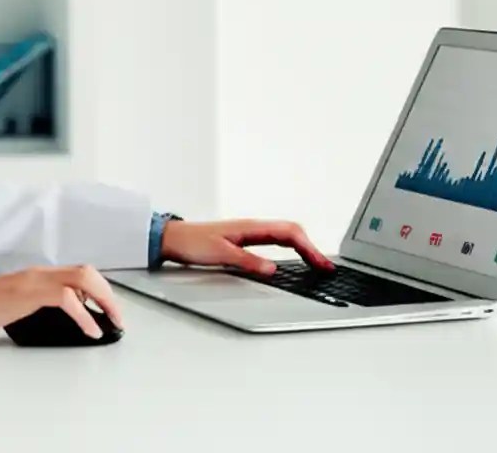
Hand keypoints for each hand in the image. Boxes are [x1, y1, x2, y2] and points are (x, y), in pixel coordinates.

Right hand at [0, 265, 123, 338]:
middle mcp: (41, 272)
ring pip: (81, 278)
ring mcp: (35, 280)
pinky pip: (66, 298)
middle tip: (117, 316)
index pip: (79, 273)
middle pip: (86, 272)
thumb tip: (74, 309)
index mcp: (40, 274)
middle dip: (107, 293)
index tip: (110, 308)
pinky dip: (84, 315)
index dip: (100, 289)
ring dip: (102, 299)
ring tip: (111, 320)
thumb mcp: (22, 303)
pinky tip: (91, 330)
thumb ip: (45, 300)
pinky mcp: (30, 292)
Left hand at [159, 219, 333, 275]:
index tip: (322, 264)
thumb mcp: (221, 254)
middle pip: (292, 232)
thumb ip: (248, 261)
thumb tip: (273, 269)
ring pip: (284, 235)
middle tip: (326, 267)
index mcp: (251, 227)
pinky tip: (291, 259)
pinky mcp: (243, 240)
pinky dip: (289, 248)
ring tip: (316, 263)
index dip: (309, 248)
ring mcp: (249, 233)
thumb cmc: (191, 242)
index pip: (289, 233)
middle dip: (312, 248)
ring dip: (302, 247)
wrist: (171, 237)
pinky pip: (274, 241)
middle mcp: (253, 227)